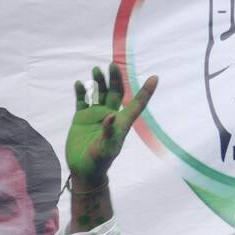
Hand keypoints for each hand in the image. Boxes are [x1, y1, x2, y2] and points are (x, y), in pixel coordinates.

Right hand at [66, 62, 156, 183]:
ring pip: (98, 93)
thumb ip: (109, 132)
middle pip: (115, 92)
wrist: (83, 170)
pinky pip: (82, 101)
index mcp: (121, 122)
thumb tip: (110, 116)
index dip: (146, 92)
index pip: (137, 104)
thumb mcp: (106, 148)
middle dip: (114, 78)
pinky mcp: (81, 118)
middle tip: (112, 64)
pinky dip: (81, 92)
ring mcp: (95, 116)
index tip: (155, 77)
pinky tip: (80, 84)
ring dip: (98, 81)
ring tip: (96, 70)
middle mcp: (109, 115)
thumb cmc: (99, 161)